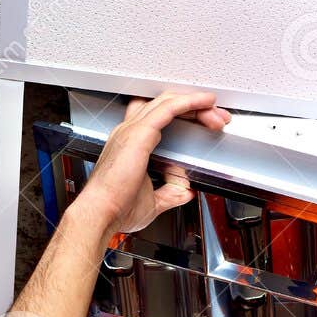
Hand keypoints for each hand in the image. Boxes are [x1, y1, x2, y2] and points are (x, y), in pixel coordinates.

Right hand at [79, 90, 230, 239]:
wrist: (100, 214)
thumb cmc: (116, 210)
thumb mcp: (152, 202)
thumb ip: (169, 193)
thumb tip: (185, 191)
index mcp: (129, 144)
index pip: (157, 118)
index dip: (181, 116)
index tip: (201, 124)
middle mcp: (129, 132)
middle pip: (166, 105)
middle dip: (193, 108)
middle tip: (215, 118)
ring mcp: (133, 130)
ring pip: (169, 102)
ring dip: (195, 104)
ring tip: (215, 111)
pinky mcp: (140, 133)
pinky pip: (170, 109)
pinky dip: (189, 102)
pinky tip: (205, 102)